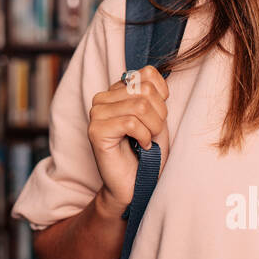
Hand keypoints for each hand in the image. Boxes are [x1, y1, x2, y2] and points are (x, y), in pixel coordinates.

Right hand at [87, 65, 169, 213]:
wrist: (139, 184)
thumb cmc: (149, 151)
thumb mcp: (157, 115)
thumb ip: (151, 92)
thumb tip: (149, 74)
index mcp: (116, 90)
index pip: (147, 73)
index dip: (162, 97)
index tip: (158, 117)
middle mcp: (102, 98)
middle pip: (145, 90)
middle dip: (159, 115)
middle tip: (153, 133)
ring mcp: (96, 113)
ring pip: (139, 105)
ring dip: (153, 128)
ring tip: (147, 141)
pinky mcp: (95, 131)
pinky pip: (131, 123)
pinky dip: (144, 137)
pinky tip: (140, 146)